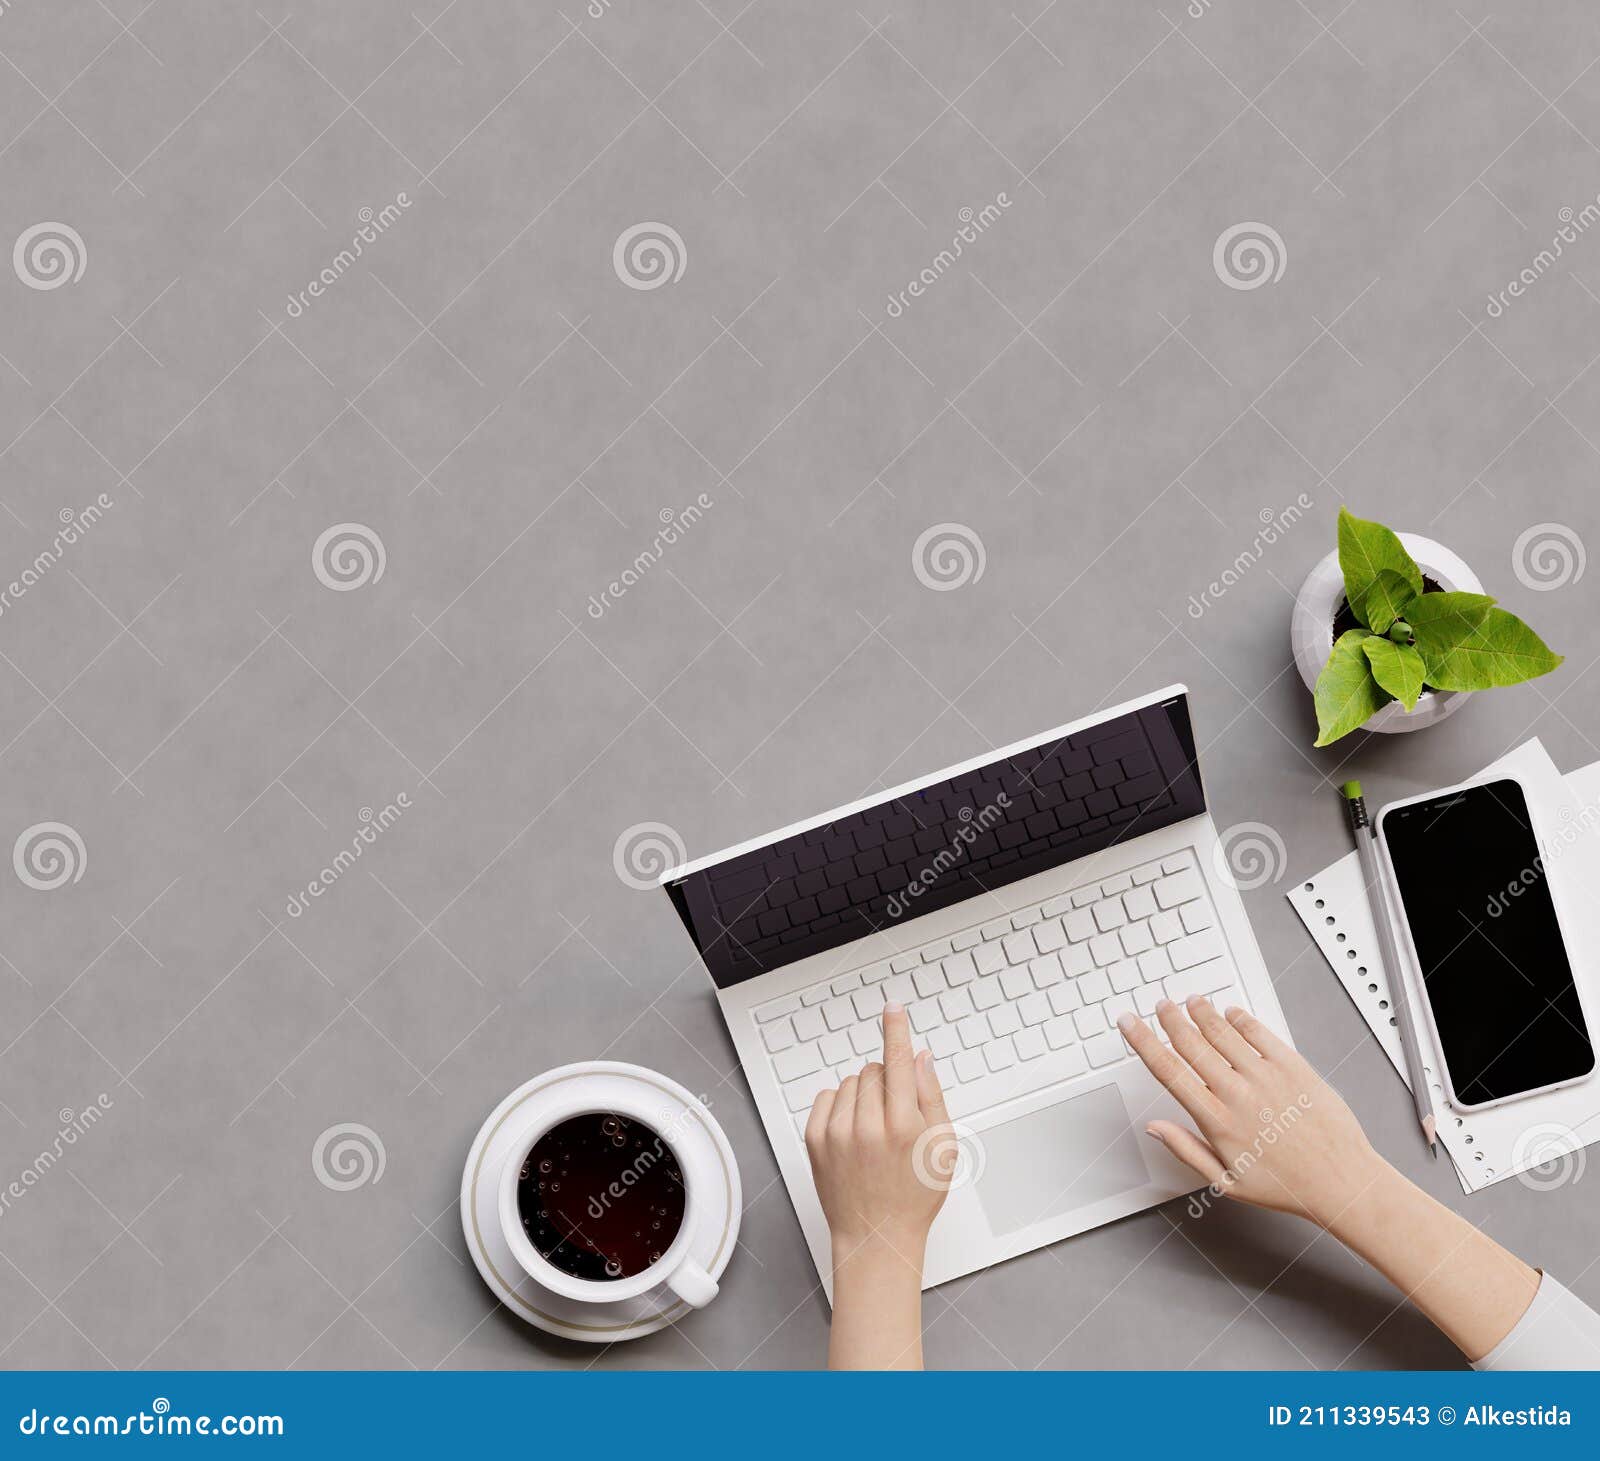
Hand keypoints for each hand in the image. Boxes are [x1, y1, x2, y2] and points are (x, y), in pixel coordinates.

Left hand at [805, 1003, 954, 1256]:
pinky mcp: (815, 1139)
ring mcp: (837, 1133)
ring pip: (851, 1081)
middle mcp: (868, 1127)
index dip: (896, 1029)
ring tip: (874, 1129)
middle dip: (888, 1081)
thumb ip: (934, 1098)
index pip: (899, 1061)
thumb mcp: (942, 1149)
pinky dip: (840, 1105)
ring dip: (864, 1094)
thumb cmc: (914, 1197)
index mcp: (904, 1127)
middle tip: (896, 1114)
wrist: (875, 1237)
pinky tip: (854, 1130)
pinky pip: (827, 1096)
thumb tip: (922, 1058)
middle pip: (875, 1070)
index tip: (893, 1008)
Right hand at [1118, 995, 1388, 1227]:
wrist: (1341, 1181)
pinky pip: (1260, 1034)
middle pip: (1192, 1044)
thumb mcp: (1226, 1181)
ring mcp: (1267, 1076)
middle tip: (1161, 1005)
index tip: (1130, 1024)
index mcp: (1217, 1121)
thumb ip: (1186, 1150)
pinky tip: (1232, 1012)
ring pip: (1223, 1033)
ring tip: (1191, 1000)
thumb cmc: (1286, 1186)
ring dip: (1203, 1013)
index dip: (1144, 1042)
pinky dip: (1242, 1019)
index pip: (1169, 1070)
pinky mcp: (1294, 1067)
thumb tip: (1155, 1128)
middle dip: (1171, 1020)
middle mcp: (1238, 1093)